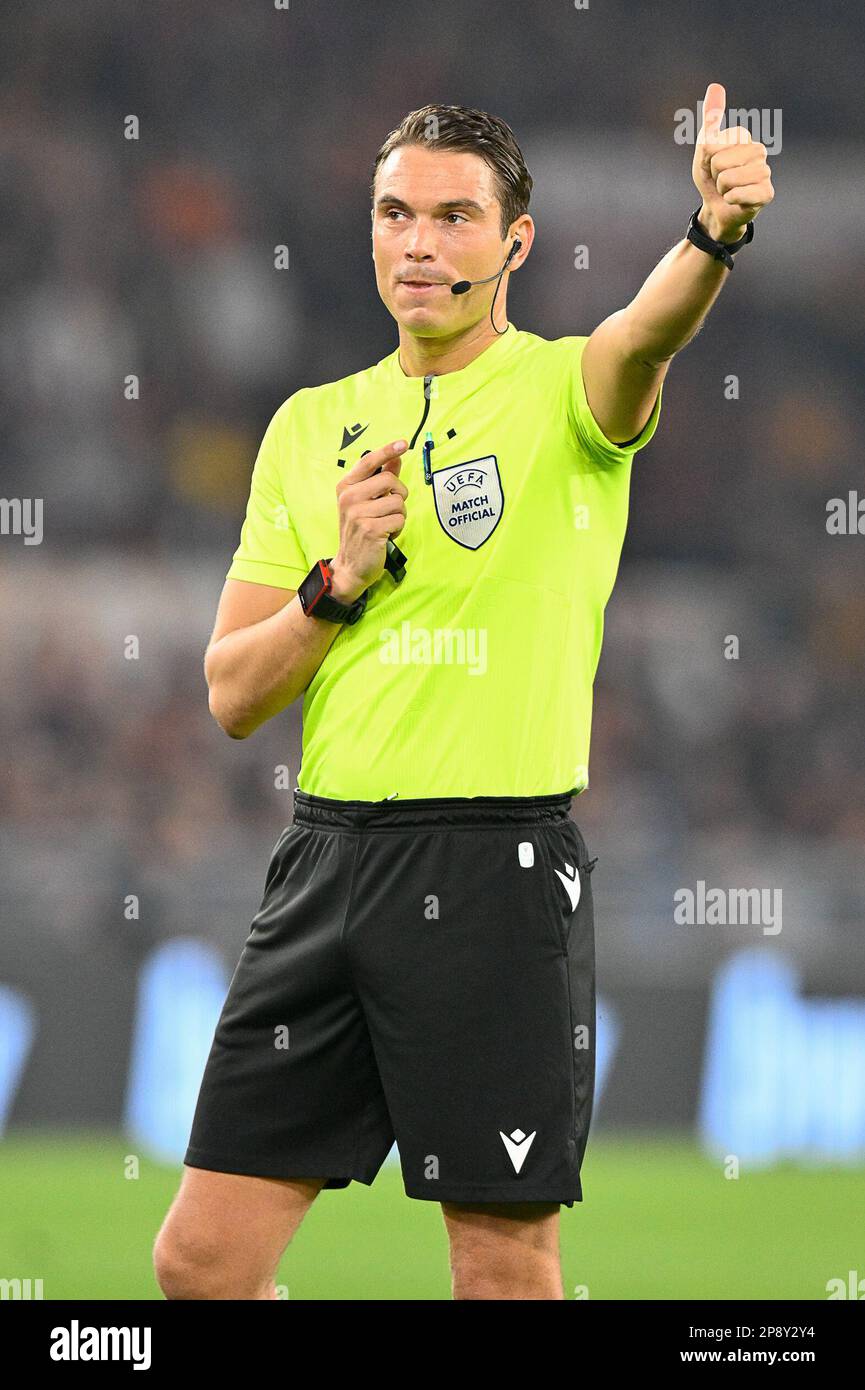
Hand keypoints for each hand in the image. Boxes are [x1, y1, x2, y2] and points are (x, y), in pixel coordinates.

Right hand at [331, 439, 408, 599]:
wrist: (350, 565)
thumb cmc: (360, 530)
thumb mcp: (365, 502)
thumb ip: (380, 478)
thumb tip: (396, 458)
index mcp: (345, 487)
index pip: (369, 462)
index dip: (387, 450)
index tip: (403, 443)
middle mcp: (349, 498)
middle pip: (390, 480)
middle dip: (398, 494)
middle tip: (389, 508)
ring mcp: (358, 514)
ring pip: (397, 502)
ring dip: (398, 515)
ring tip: (384, 525)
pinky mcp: (371, 529)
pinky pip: (399, 520)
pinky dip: (398, 529)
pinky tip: (385, 536)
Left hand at [692, 82, 773, 242]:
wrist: (717, 208)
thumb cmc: (711, 177)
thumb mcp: (705, 146)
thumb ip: (711, 118)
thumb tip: (716, 86)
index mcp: (744, 136)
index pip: (712, 145)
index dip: (706, 159)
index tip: (713, 165)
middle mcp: (759, 150)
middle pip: (720, 162)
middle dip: (714, 175)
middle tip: (721, 180)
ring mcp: (765, 172)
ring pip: (728, 179)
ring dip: (722, 189)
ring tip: (728, 190)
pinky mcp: (766, 193)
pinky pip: (739, 194)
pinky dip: (731, 200)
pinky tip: (736, 200)